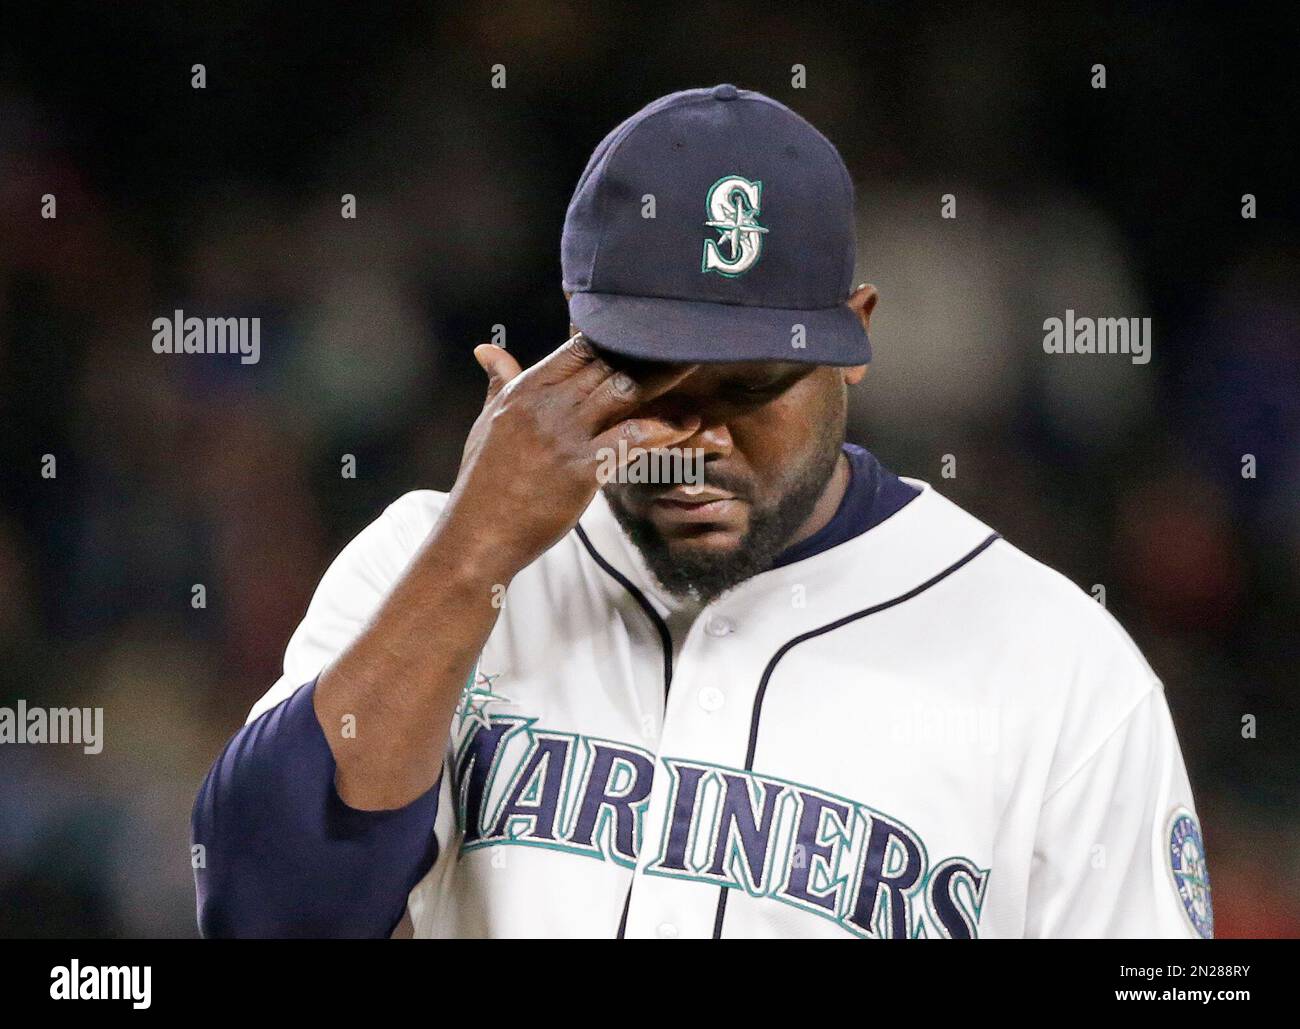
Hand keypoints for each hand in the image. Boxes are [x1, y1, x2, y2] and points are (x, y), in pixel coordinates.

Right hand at [444, 333, 699, 579]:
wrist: (476, 535)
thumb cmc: (483, 483)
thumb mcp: (487, 424)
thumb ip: (499, 384)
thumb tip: (486, 349)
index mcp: (524, 389)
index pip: (580, 346)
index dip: (617, 335)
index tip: (649, 330)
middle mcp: (545, 404)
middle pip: (608, 362)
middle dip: (649, 351)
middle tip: (688, 341)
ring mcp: (563, 435)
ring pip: (625, 392)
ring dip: (665, 380)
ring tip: (697, 369)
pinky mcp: (581, 468)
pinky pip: (632, 439)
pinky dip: (665, 429)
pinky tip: (690, 424)